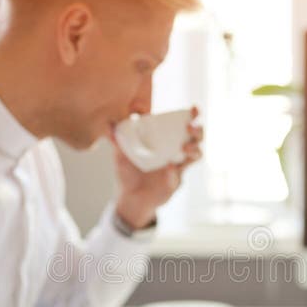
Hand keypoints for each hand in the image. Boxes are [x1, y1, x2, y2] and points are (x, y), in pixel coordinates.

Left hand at [111, 106, 203, 229]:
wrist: (129, 198)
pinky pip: (178, 176)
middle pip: (197, 138)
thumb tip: (109, 123)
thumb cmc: (128, 173)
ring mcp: (177, 168)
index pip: (184, 125)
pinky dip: (174, 172)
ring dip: (194, 150)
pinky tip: (168, 167)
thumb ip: (118, 139)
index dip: (192, 116)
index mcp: (166, 141)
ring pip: (196, 156)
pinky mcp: (174, 183)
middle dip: (198, 131)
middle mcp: (176, 152)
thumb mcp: (120, 154)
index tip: (193, 109)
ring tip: (183, 148)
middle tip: (189, 128)